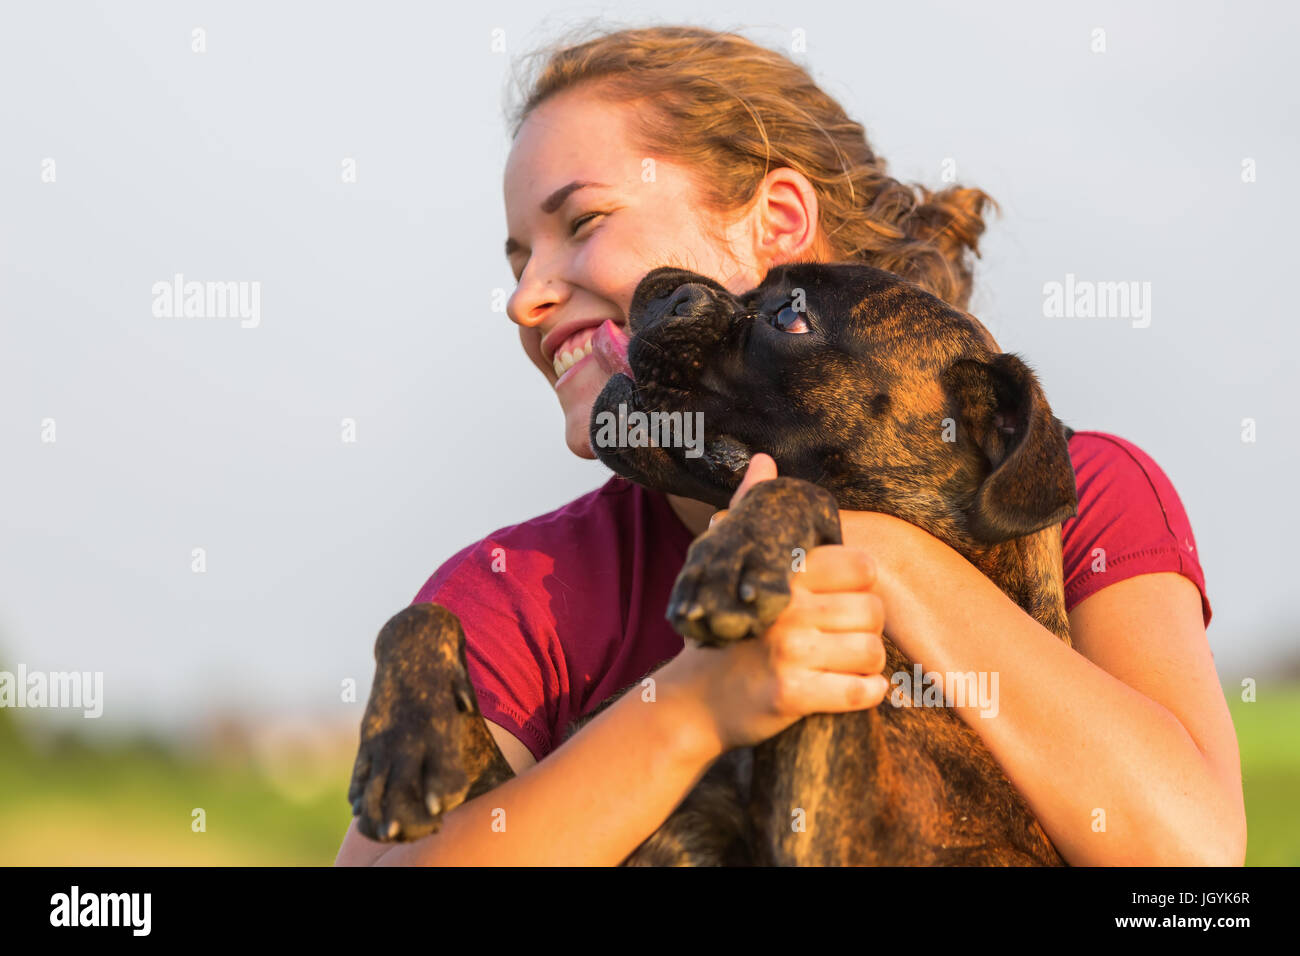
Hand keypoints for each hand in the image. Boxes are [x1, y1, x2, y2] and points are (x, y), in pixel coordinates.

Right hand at [664, 454, 889, 752]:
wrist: (694, 701)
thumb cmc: (723, 628)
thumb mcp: (728, 562)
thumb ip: (749, 508)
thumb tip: (763, 460)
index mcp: (780, 573)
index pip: (862, 566)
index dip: (861, 586)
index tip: (841, 601)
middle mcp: (785, 608)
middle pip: (873, 611)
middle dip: (867, 628)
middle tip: (846, 637)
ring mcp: (788, 652)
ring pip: (872, 651)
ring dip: (868, 663)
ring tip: (847, 664)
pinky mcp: (791, 695)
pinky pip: (861, 691)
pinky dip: (868, 692)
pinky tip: (856, 688)